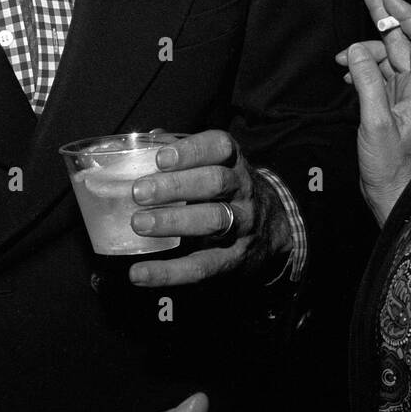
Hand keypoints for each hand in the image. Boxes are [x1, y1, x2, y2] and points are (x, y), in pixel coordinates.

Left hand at [126, 131, 291, 285]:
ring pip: (213, 219)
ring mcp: (241, 225)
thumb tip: (147, 138)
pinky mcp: (233, 259)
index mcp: (233, 162)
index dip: (192, 150)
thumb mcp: (216, 166)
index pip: (220, 147)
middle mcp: (242, 190)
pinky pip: (202, 266)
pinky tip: (138, 273)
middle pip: (215, 182)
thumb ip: (184, 153)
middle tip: (138, 191)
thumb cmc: (227, 190)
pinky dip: (168, 272)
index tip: (161, 158)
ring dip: (174, 220)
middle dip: (176, 186)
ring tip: (138, 224)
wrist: (272, 229)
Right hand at [334, 0, 410, 225]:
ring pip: (384, 57)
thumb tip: (356, 50)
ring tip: (340, 59)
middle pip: (400, 40)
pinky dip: (360, 67)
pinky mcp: (387, 104)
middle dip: (382, 14)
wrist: (391, 196)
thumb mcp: (374, 124)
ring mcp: (401, 95)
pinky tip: (347, 74)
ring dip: (363, 50)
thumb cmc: (390, 167)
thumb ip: (367, 84)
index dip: (405, 14)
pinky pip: (375, 74)